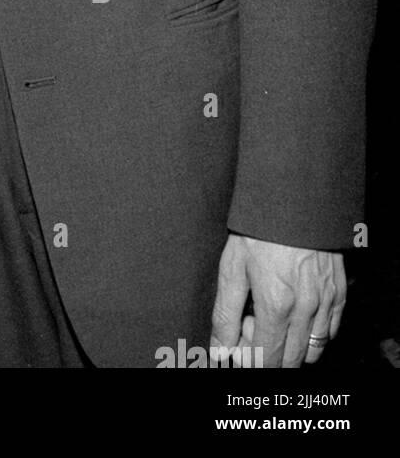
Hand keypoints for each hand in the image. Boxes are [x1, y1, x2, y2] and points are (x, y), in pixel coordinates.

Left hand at [209, 233, 345, 367]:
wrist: (292, 200)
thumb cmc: (257, 231)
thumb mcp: (231, 269)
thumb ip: (225, 315)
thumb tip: (220, 351)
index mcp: (276, 305)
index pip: (266, 359)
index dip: (248, 356)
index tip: (238, 336)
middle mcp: (306, 310)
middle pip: (291, 360)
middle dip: (268, 351)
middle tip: (252, 321)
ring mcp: (326, 303)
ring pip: (313, 351)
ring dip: (292, 346)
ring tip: (273, 316)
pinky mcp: (339, 294)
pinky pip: (330, 332)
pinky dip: (312, 334)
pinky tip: (294, 312)